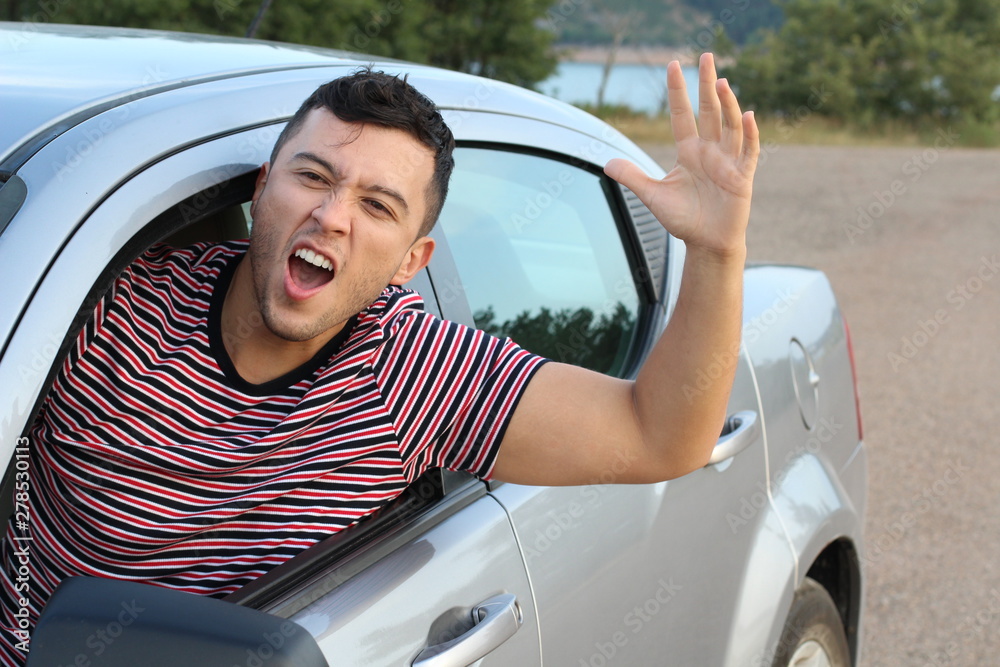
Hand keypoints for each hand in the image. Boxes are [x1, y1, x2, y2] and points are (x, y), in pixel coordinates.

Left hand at [604, 53, 758, 257]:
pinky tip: (748, 115)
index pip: (682, 115)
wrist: (706, 243)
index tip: (673, 65)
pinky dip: (749, 134)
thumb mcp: (653, 196)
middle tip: (706, 56)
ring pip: (729, 126)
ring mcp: (728, 161)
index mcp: (688, 151)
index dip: (678, 91)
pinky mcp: (742, 176)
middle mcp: (709, 150)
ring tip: (722, 82)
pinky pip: (748, 151)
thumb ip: (633, 177)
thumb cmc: (683, 219)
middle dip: (707, 84)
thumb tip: (607, 163)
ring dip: (727, 104)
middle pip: (708, 111)